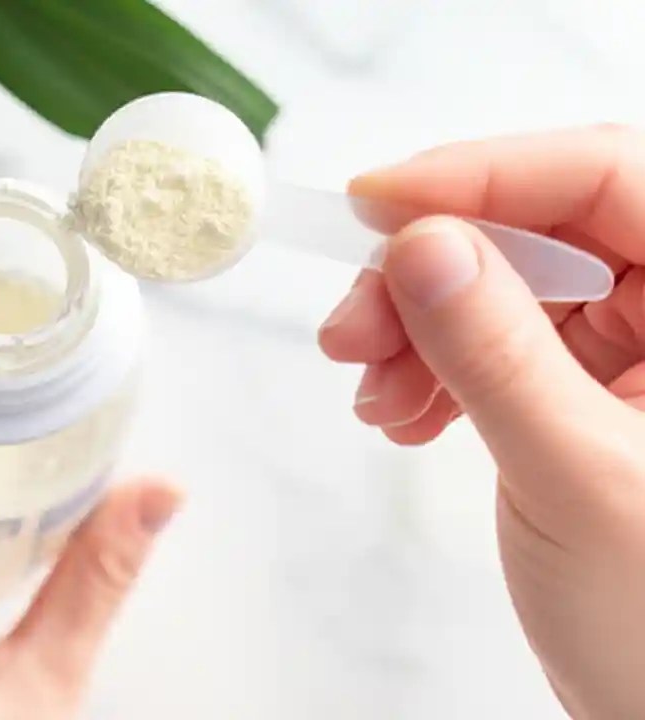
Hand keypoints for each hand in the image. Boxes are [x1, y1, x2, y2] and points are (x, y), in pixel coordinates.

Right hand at [318, 126, 644, 718]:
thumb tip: (424, 246)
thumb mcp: (579, 477)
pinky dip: (435, 369)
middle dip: (428, 271)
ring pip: (505, 286)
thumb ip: (497, 354)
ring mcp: (640, 354)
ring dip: (418, 327)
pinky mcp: (591, 394)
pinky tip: (402, 414)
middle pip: (539, 231)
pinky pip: (497, 345)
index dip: (484, 175)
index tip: (377, 204)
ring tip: (370, 391)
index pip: (604, 176)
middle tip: (351, 326)